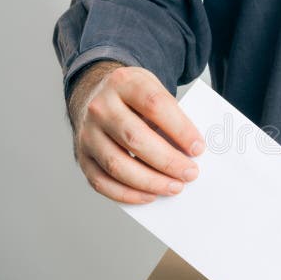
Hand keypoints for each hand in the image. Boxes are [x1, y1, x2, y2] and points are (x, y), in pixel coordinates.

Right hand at [67, 62, 204, 203]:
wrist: (96, 94)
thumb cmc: (135, 98)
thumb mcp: (154, 90)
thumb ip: (172, 115)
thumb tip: (193, 151)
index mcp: (124, 83)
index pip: (154, 105)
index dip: (179, 128)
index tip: (198, 148)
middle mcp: (100, 107)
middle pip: (135, 138)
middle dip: (167, 160)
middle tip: (191, 173)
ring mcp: (87, 133)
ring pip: (117, 164)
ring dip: (150, 182)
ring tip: (175, 187)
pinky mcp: (81, 156)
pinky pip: (101, 182)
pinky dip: (127, 194)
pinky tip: (150, 196)